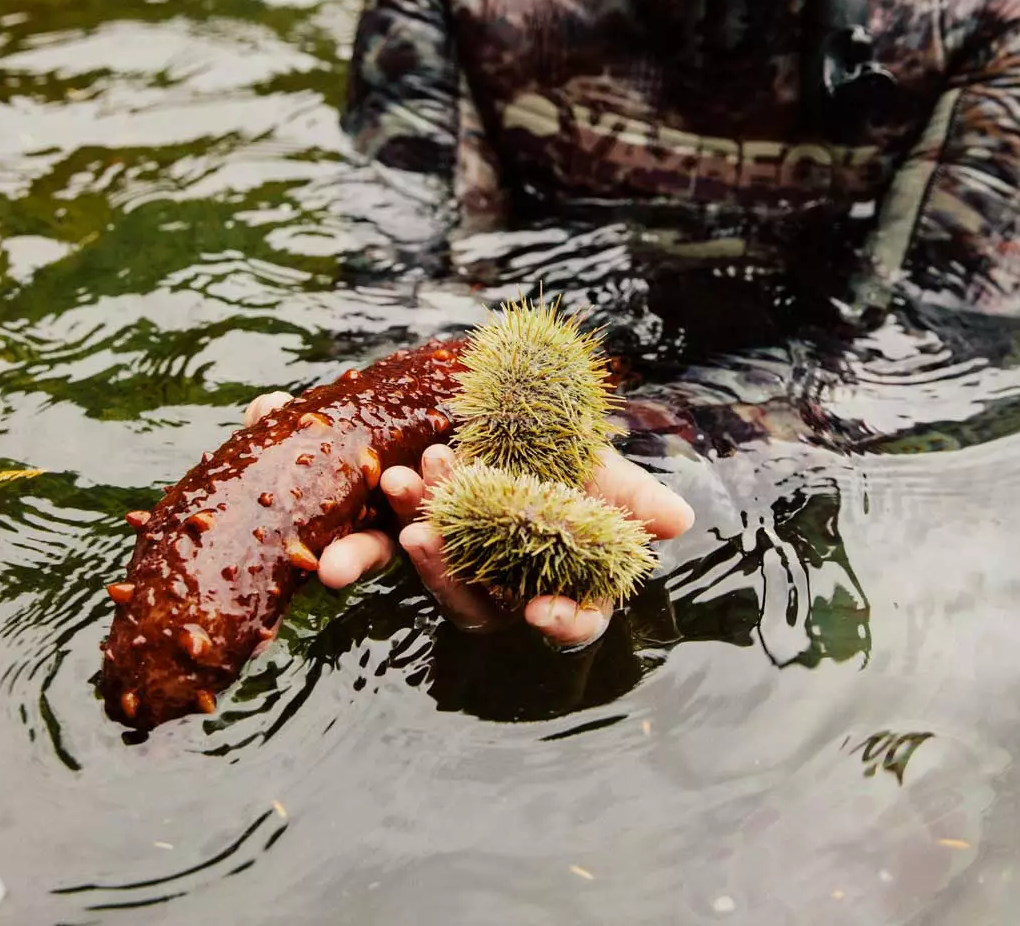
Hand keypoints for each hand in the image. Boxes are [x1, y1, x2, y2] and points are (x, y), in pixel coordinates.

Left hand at [242, 390, 695, 647]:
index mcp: (558, 569)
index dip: (564, 622)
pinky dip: (359, 540)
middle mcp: (503, 578)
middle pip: (486, 596)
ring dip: (412, 545)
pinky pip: (377, 548)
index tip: (540, 612)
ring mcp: (449, 561)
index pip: (572, 617)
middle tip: (433, 518)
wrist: (494, 398)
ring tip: (398, 486)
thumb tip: (680, 522)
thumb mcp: (591, 459)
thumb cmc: (557, 441)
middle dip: (457, 563)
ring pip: (433, 572)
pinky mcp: (400, 537)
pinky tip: (338, 533)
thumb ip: (627, 493)